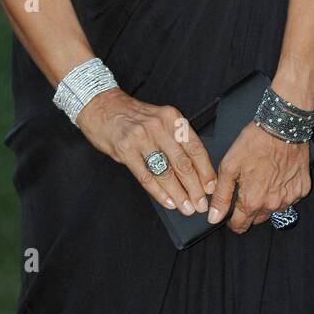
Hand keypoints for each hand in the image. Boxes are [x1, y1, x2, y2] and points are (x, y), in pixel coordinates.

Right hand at [76, 89, 217, 216]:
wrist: (102, 106)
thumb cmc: (133, 115)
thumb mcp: (159, 119)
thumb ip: (175, 139)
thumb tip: (194, 169)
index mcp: (172, 118)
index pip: (195, 147)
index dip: (205, 170)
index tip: (211, 187)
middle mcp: (159, 126)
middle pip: (183, 163)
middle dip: (195, 188)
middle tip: (201, 204)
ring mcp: (142, 138)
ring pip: (166, 172)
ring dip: (178, 194)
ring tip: (186, 207)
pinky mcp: (125, 150)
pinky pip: (146, 176)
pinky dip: (159, 192)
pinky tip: (168, 201)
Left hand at [207, 122, 311, 233]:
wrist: (283, 126)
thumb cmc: (255, 143)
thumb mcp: (229, 166)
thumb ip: (221, 196)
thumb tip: (214, 218)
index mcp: (253, 201)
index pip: (240, 226)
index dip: (232, 221)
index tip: (230, 212)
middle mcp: (273, 204)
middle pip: (257, 218)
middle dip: (250, 207)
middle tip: (248, 186)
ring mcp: (290, 197)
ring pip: (273, 209)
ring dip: (267, 200)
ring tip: (264, 177)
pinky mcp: (302, 188)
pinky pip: (290, 198)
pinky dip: (283, 191)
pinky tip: (279, 175)